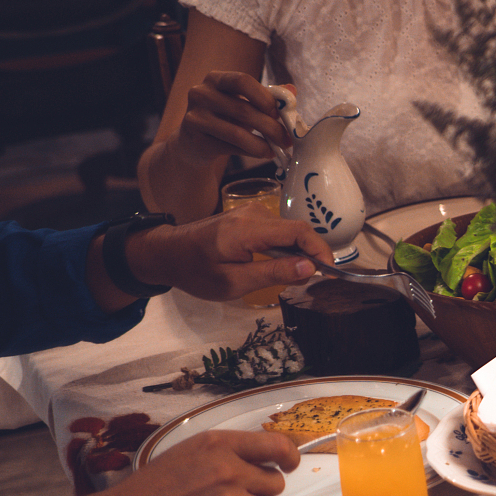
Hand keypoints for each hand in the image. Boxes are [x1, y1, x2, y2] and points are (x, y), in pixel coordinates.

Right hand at [21, 428, 304, 495]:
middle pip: (275, 483)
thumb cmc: (150, 491)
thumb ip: (224, 454)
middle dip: (258, 492)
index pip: (277, 445)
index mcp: (219, 445)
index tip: (289, 465)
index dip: (288, 457)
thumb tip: (261, 460)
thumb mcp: (186, 454)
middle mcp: (230, 471)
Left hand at [127, 214, 332, 301]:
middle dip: (312, 254)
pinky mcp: (250, 218)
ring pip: (290, 231)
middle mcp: (253, 214)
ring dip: (299, 252)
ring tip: (295, 276)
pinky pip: (279, 231)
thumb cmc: (195, 270)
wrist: (167, 253)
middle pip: (298, 230)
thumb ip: (273, 274)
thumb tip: (310, 268)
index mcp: (248, 229)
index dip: (321, 250)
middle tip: (312, 279)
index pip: (299, 231)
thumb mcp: (234, 282)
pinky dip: (287, 248)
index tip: (329, 271)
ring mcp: (251, 213)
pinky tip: (281, 265)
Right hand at [172, 70, 292, 168]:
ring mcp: (195, 117)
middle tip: (286, 139)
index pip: (241, 81)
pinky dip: (252, 152)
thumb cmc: (225, 118)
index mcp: (215, 79)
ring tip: (276, 149)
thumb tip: (291, 90)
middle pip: (243, 110)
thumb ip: (266, 96)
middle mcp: (200, 94)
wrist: (194, 143)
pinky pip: (230, 147)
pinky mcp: (195, 140)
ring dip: (262, 144)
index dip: (264, 97)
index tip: (279, 113)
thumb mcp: (243, 103)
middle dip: (271, 127)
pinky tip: (263, 153)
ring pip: (237, 133)